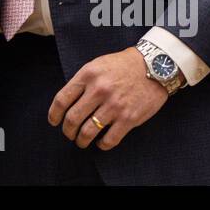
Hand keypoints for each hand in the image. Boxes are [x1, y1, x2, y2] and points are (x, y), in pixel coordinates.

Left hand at [47, 48, 169, 150]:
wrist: (155, 66)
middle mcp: (99, 90)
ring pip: (88, 132)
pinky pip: (109, 140)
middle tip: (69, 134)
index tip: (54, 121)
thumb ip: (83, 81)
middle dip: (67, 131)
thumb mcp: (98, 65)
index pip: (62, 99)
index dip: (54, 114)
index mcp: (88, 75)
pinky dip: (101, 145)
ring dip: (81, 140)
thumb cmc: (124, 65)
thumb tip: (68, 102)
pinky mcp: (129, 118)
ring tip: (81, 141)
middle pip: (72, 118)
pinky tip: (100, 143)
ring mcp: (114, 106)